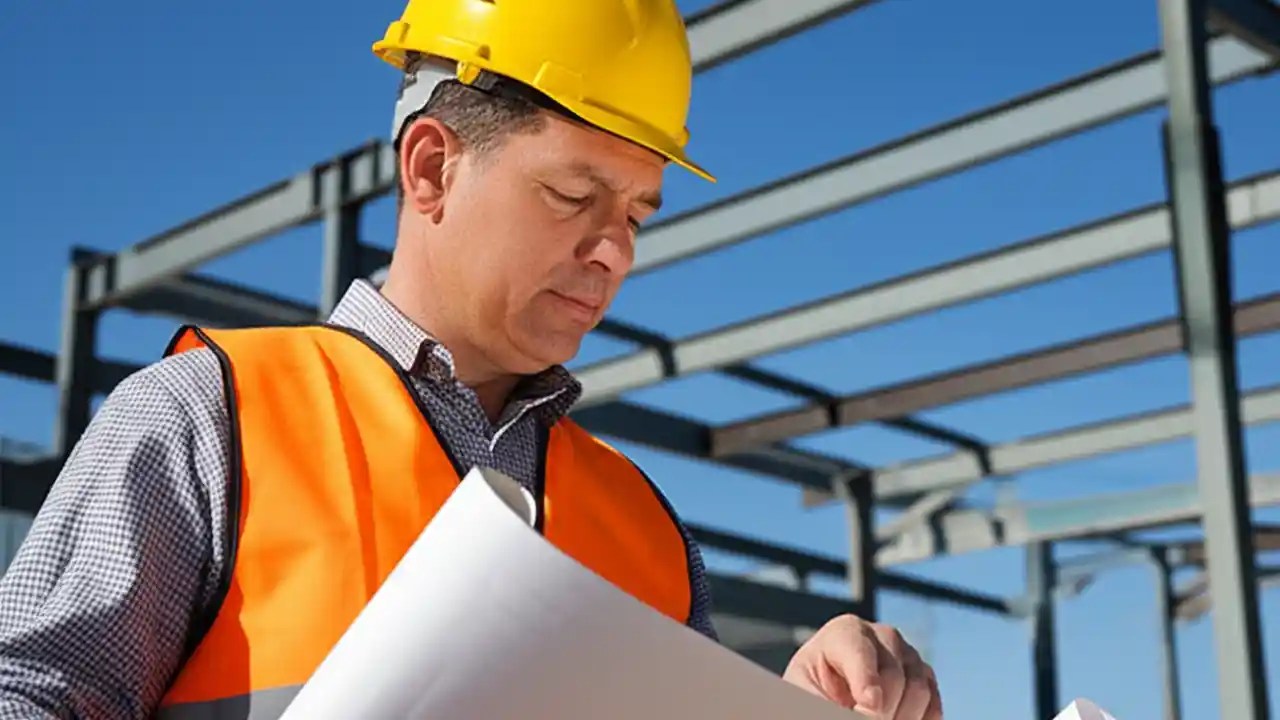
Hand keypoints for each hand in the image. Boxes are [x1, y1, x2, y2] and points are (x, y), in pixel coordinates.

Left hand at [782, 614, 940, 718]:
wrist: (826, 698)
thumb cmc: (810, 695)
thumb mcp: (808, 697)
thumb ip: (828, 705)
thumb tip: (869, 709)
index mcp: (844, 632)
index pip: (860, 650)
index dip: (866, 680)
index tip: (867, 705)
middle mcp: (881, 636)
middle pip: (893, 675)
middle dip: (881, 711)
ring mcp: (907, 656)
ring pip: (919, 690)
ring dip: (900, 719)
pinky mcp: (924, 678)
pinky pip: (933, 706)